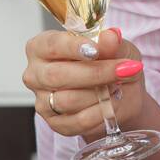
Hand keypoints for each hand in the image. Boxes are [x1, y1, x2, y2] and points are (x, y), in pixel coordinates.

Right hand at [23, 27, 147, 140]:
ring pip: (67, 100)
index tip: (95, 50)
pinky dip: (101, 113)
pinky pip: (78, 121)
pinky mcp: (56, 123)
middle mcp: (36, 74)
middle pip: (57, 75)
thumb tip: (111, 37)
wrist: (122, 92)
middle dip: (95, 73)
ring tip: (119, 86)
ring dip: (100, 94)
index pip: (51, 45)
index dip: (73, 47)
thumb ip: (110, 42)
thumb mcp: (115, 46)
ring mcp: (43, 101)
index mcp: (42, 47)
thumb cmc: (110, 62)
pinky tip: (112, 103)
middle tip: (123, 70)